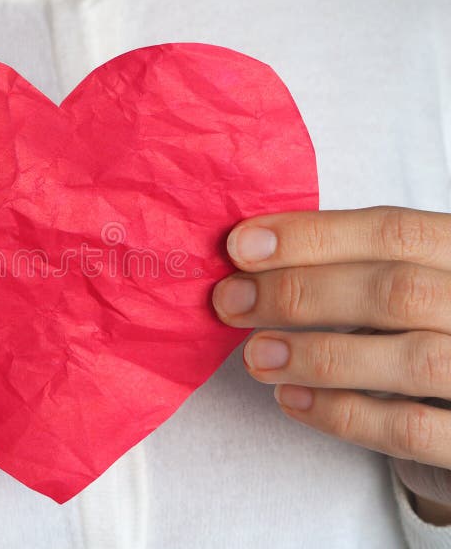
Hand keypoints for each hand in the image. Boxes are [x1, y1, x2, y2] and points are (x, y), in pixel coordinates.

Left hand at [212, 206, 450, 523]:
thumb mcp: (411, 280)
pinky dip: (345, 415)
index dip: (311, 237)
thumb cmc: (429, 327)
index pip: (393, 232)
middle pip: (397, 291)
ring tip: (255, 356)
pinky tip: (291, 399)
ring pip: (413, 360)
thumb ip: (355, 267)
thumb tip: (252, 261)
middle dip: (301, 294)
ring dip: (319, 356)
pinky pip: (414, 429)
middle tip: (230, 302)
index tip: (240, 247)